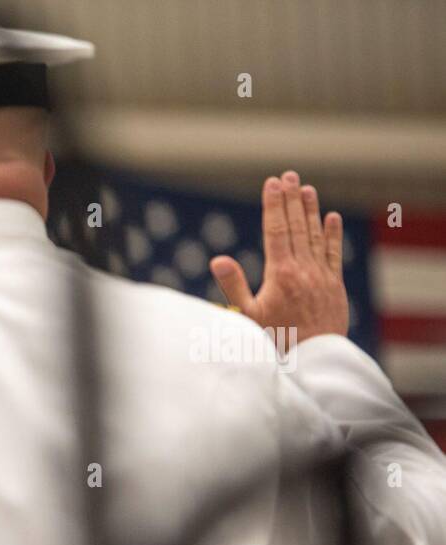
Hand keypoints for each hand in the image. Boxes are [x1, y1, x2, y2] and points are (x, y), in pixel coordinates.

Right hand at [209, 170, 348, 344]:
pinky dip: (332, 234)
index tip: (272, 184)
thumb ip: (233, 285)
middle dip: (292, 200)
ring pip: (316, 236)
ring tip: (307, 189)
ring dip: (311, 211)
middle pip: (297, 227)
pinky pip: (333, 253)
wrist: (314, 360)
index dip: (274, 205)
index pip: (277, 230)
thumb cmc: (275, 341)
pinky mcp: (334, 286)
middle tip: (288, 176)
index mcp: (281, 274)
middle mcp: (304, 270)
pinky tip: (331, 218)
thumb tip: (218, 260)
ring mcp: (321, 276)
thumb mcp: (247, 317)